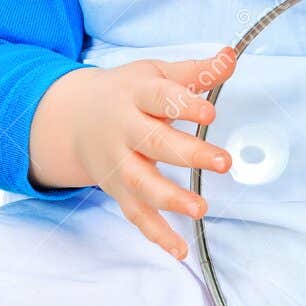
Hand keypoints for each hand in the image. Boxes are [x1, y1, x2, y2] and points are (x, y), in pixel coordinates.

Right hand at [28, 48, 237, 258]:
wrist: (74, 117)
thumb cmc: (126, 94)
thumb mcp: (155, 75)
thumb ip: (195, 72)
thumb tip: (231, 57)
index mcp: (135, 95)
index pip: (159, 97)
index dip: (184, 104)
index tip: (211, 112)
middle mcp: (123, 130)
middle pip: (153, 142)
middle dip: (187, 154)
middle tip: (223, 162)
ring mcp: (118, 162)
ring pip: (140, 183)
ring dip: (170, 198)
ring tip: (200, 209)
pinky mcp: (118, 189)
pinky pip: (135, 214)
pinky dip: (156, 234)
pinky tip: (180, 248)